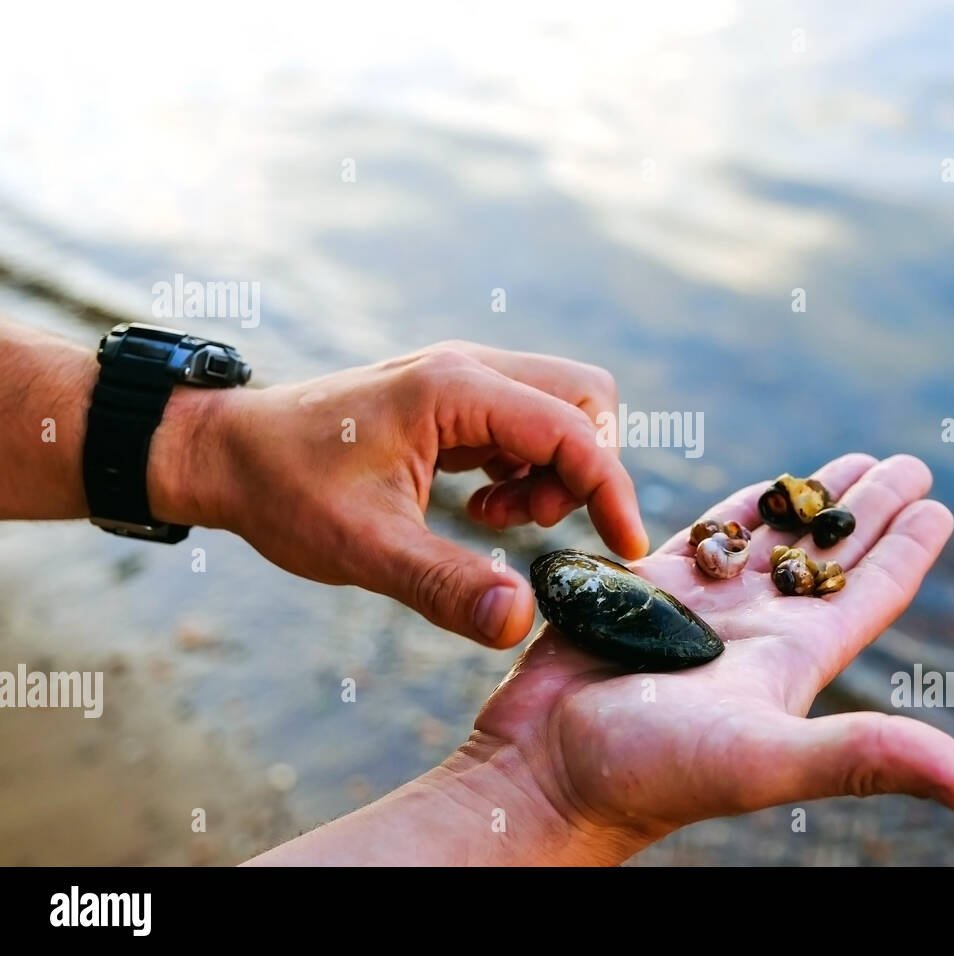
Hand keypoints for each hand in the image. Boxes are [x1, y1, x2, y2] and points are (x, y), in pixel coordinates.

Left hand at [149, 341, 648, 646]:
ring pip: (561, 409)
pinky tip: (476, 507)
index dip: (612, 489)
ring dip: (554, 471)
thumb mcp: (363, 548)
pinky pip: (526, 424)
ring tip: (492, 520)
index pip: (573, 428)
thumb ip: (445, 584)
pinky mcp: (454, 402)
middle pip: (584, 398)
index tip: (625, 548)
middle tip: (536, 525)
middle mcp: (469, 370)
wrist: (224, 453)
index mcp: (455, 389)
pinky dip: (526, 469)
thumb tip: (521, 622)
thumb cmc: (284, 489)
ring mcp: (462, 381)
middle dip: (585, 467)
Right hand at [468, 452, 953, 852]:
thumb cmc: (654, 770)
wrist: (550, 770)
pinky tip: (761, 491)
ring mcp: (702, 609)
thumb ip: (867, 758)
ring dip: (811, 502)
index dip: (907, 549)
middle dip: (870, 508)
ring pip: (772, 539)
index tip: (941, 507)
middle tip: (910, 463)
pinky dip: (737, 510)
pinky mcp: (646, 593)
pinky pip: (704, 537)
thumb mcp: (769, 758)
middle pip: (830, 554)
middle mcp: (757, 629)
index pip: (869, 591)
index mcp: (796, 656)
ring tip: (849, 462)